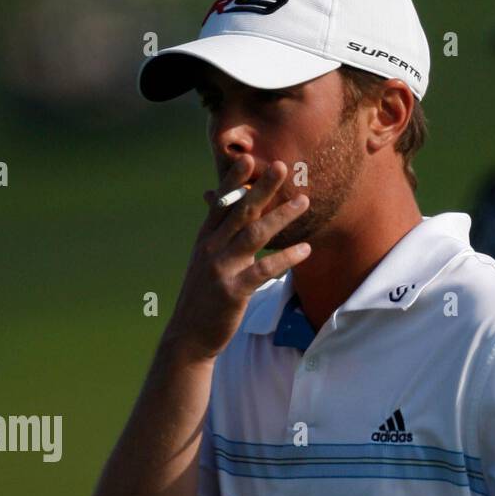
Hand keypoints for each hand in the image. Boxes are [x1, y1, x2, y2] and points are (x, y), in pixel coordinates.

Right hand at [163, 157, 310, 361]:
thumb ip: (218, 237)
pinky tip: (305, 249)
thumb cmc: (203, 297)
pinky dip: (286, 258)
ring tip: (303, 203)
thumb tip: (221, 216)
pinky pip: (264, 270)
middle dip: (262, 187)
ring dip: (281, 217)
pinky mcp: (233, 291)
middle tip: (283, 167)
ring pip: (254, 235)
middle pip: (240, 211)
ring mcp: (221, 268)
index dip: (235, 180)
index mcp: (205, 239)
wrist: (188, 336)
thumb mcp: (205, 262)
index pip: (221, 203)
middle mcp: (211, 248)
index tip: (250, 159)